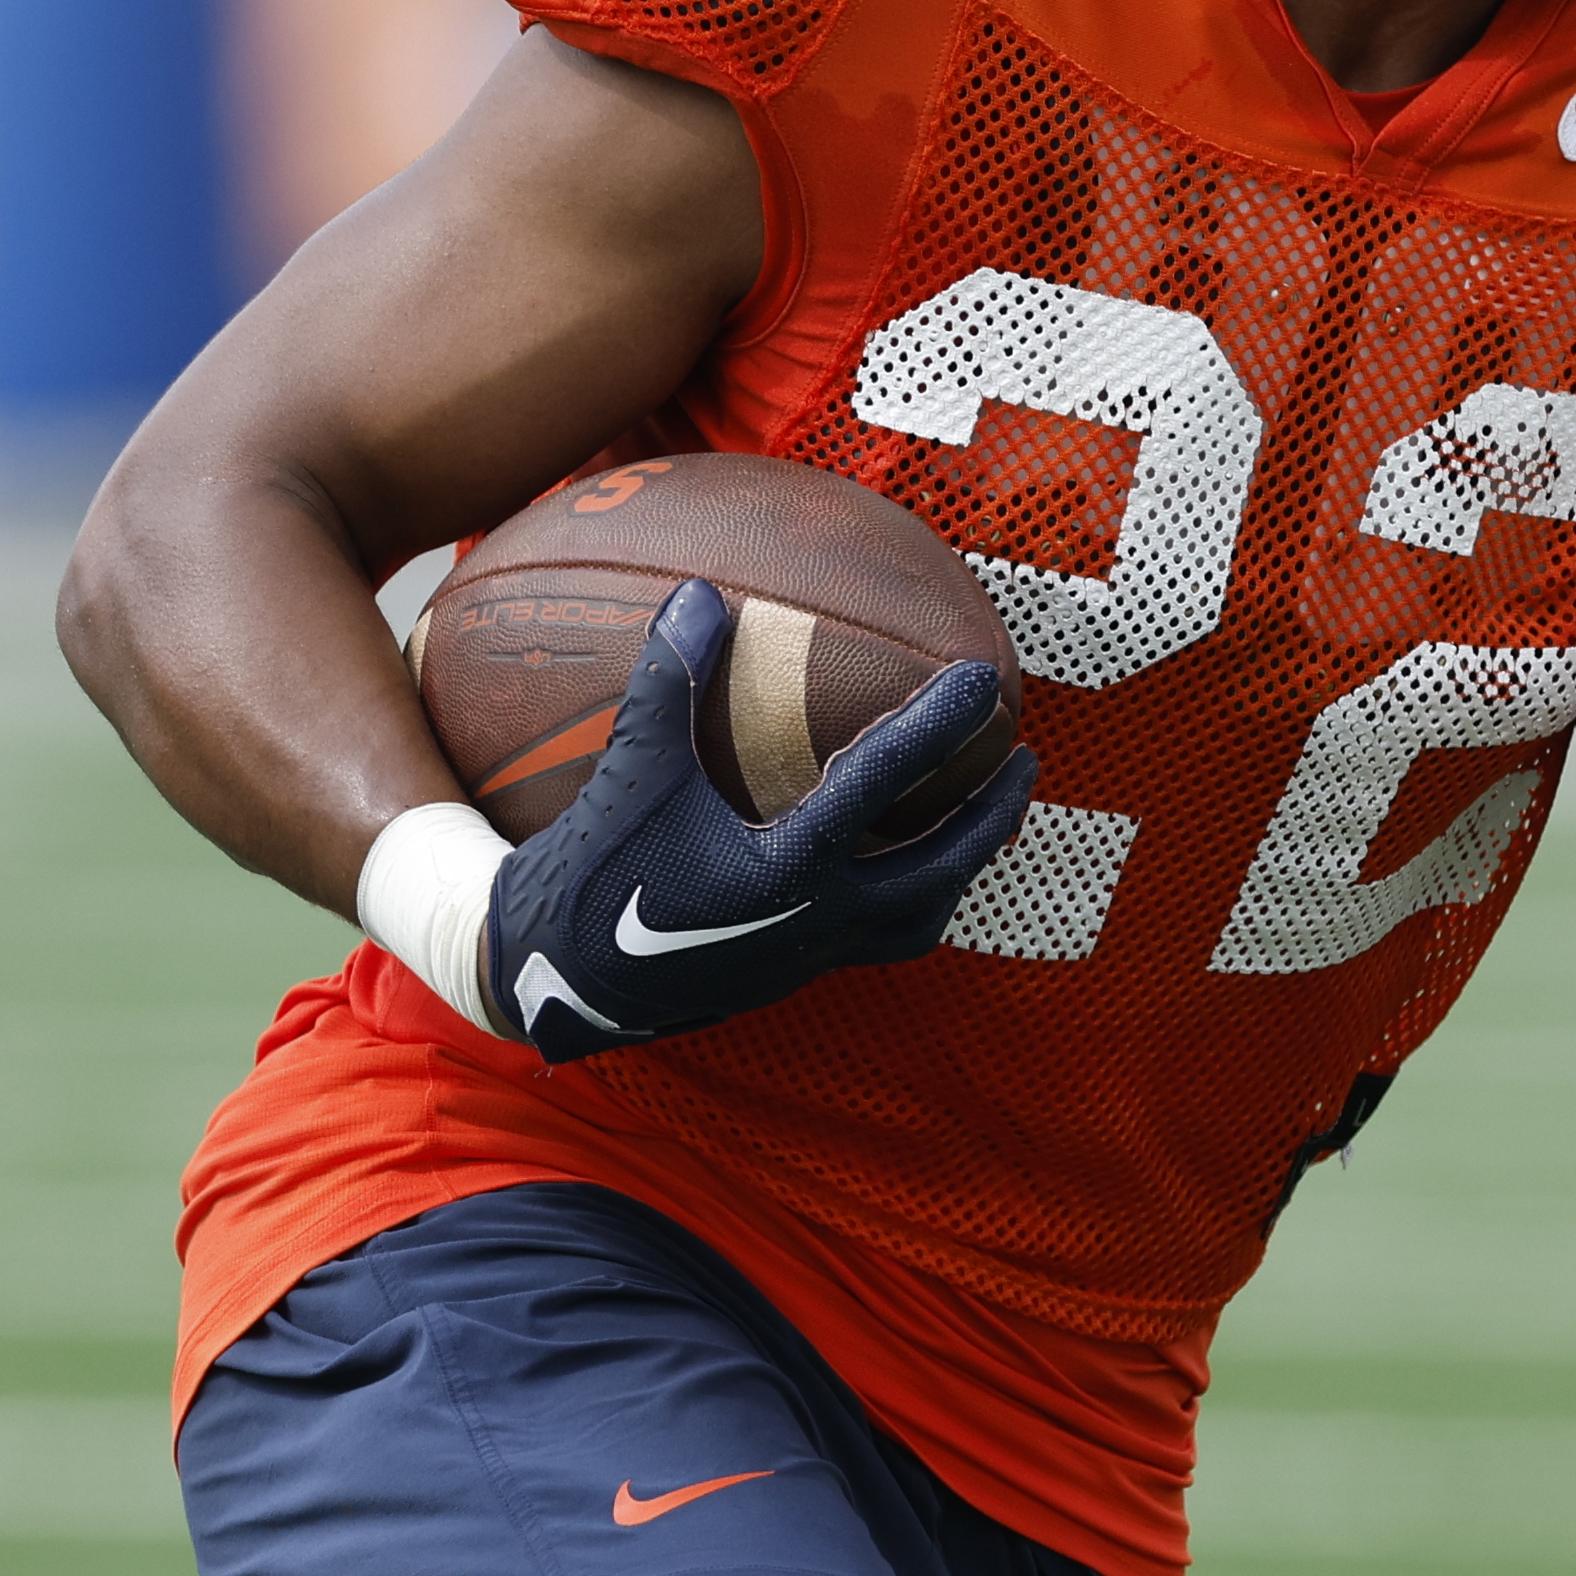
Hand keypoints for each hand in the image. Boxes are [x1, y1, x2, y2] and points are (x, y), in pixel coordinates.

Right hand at [485, 580, 1036, 1062]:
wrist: (551, 981)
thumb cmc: (589, 872)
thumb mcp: (628, 773)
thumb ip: (665, 683)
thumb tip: (697, 593)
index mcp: (788, 871)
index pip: (886, 785)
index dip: (939, 725)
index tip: (986, 679)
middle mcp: (817, 922)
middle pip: (939, 870)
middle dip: (990, 815)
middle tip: (1024, 761)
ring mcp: (809, 958)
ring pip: (917, 919)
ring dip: (959, 866)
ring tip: (983, 819)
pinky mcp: (790, 974)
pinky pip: (875, 935)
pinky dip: (904, 893)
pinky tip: (895, 858)